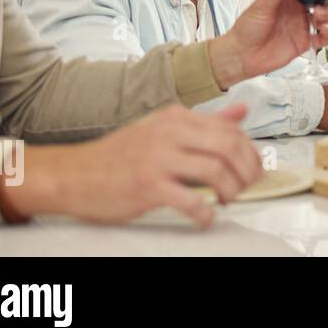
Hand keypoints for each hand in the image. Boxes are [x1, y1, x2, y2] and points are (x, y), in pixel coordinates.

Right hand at [0, 105, 261, 227]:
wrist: (72, 174)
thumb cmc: (118, 156)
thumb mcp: (163, 129)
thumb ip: (206, 122)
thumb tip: (242, 110)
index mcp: (177, 118)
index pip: (231, 130)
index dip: (251, 153)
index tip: (255, 170)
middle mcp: (169, 132)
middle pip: (229, 147)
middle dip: (247, 172)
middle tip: (247, 188)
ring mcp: (158, 158)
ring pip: (216, 170)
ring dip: (231, 190)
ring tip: (227, 200)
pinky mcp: (147, 185)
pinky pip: (190, 199)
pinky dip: (205, 212)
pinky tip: (205, 217)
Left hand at [207, 0, 327, 87]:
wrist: (241, 55)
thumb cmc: (246, 28)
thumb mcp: (262, 5)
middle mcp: (297, 12)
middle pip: (320, 2)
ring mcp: (301, 27)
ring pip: (323, 18)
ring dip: (327, 15)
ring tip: (318, 16)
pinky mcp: (304, 43)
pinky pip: (322, 38)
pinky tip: (325, 32)